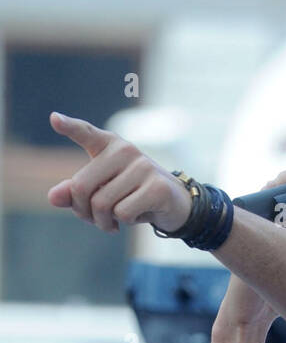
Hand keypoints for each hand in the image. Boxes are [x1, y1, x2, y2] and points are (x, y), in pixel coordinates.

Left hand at [47, 112, 192, 233]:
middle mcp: (125, 150)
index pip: (86, 133)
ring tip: (115, 222)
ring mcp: (142, 166)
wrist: (175, 204)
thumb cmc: (133, 195)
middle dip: (83, 211)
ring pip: (102, 204)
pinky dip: (126, 223)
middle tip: (94, 220)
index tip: (54, 119)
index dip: (69, 126)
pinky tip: (136, 217)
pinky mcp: (157, 187)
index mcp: (109, 145)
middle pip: (82, 187)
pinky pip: (123, 213)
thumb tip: (52, 198)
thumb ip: (76, 193)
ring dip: (105, 222)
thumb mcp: (104, 191)